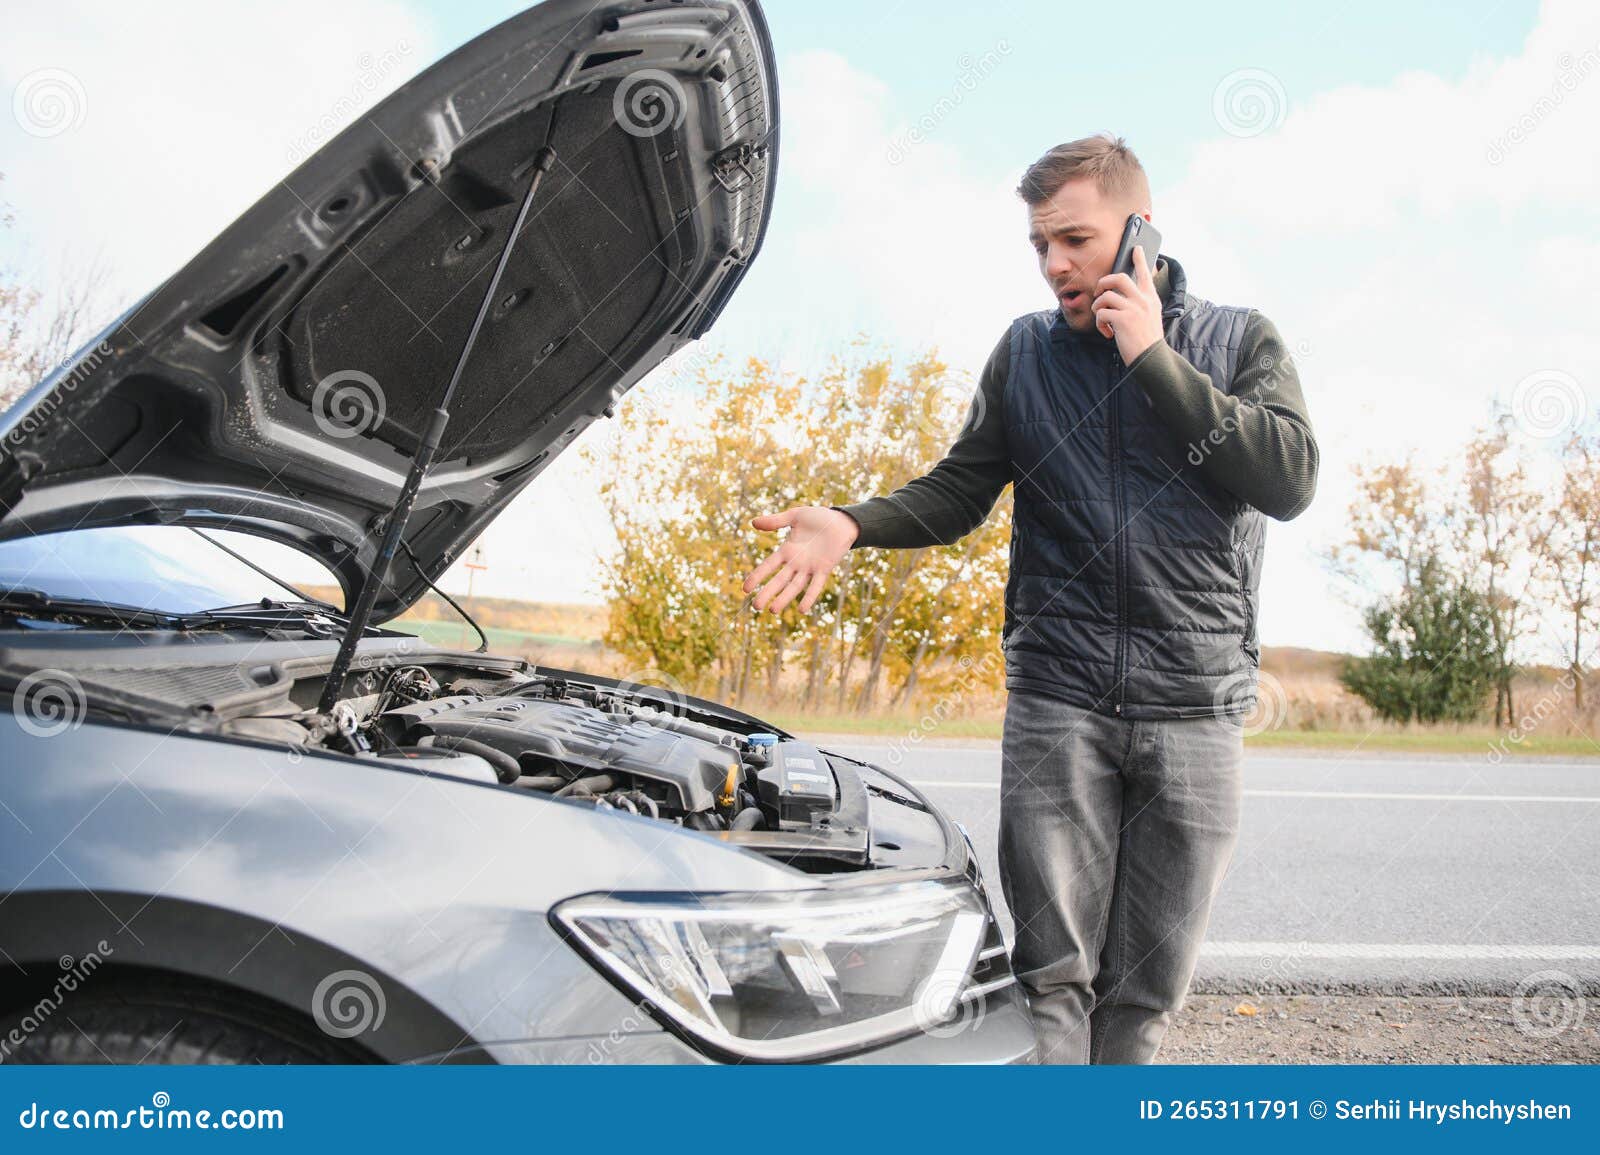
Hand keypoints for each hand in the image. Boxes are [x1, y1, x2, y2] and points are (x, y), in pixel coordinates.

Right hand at [742, 506, 859, 613]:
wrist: (842, 520)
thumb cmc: (819, 517)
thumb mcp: (795, 516)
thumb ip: (775, 521)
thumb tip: (752, 523)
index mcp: (787, 550)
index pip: (768, 566)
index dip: (757, 577)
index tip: (745, 589)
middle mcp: (796, 562)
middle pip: (779, 580)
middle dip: (767, 593)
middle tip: (756, 606)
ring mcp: (810, 567)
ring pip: (794, 586)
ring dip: (784, 598)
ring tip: (773, 610)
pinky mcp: (824, 569)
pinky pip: (816, 585)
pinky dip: (809, 597)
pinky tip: (802, 609)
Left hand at [1093, 244, 1163, 362]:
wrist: (1151, 359)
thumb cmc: (1147, 340)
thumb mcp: (1150, 317)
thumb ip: (1140, 304)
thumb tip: (1120, 296)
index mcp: (1151, 298)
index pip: (1145, 274)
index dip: (1140, 259)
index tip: (1136, 248)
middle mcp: (1143, 300)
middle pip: (1118, 278)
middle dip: (1103, 282)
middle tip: (1098, 292)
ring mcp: (1133, 309)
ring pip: (1105, 296)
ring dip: (1098, 307)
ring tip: (1103, 320)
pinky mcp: (1123, 319)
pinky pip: (1101, 313)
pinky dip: (1100, 324)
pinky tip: (1108, 333)